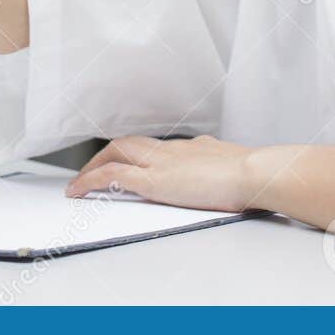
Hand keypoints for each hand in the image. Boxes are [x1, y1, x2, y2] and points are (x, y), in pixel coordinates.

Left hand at [65, 134, 258, 212]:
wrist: (256, 173)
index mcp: (194, 148)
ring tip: (79, 182)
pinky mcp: (154, 181)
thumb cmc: (255, 175)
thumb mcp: (238, 167)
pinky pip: (111, 176)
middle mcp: (174, 150)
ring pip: (115, 152)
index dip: (139, 154)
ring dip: (93, 165)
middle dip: (108, 155)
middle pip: (130, 143)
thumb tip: (231, 170)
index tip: (131, 163)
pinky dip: (90, 180)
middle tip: (94, 169)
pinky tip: (78, 191)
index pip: (158, 147)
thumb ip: (226, 168)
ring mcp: (161, 163)